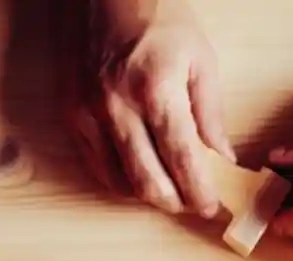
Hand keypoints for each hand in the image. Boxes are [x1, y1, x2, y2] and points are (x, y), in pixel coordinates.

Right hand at [64, 0, 232, 216]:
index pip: (181, 160)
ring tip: (169, 190)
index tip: (211, 208)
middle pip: (147, 181)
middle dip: (174, 202)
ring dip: (146, 195)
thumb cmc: (158, 16)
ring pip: (118, 181)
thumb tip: (222, 157)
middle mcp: (117, 107)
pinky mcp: (69, 114)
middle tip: (192, 204)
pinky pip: (95, 165)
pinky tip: (138, 174)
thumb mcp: (200, 58)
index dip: (198, 192)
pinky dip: (119, 179)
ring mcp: (88, 113)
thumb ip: (211, 113)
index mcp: (156, 90)